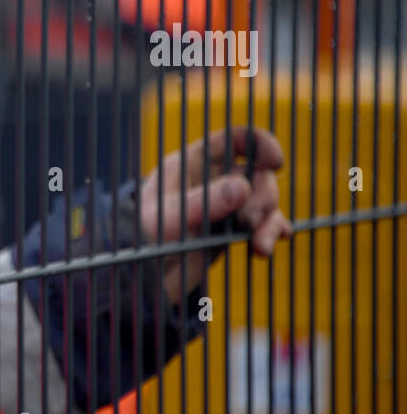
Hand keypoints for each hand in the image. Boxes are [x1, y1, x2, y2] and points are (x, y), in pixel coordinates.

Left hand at [139, 127, 294, 302]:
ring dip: (269, 221)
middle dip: (262, 197)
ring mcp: (225, 203)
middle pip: (257, 174)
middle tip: (247, 222)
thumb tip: (244, 187)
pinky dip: (270, 232)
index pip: (233, 139)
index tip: (275, 163)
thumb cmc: (142, 238)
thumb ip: (203, 203)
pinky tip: (271, 243)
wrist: (138, 274)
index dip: (260, 143)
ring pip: (264, 201)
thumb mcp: (167, 220)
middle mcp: (212, 179)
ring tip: (260, 247)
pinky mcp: (232, 227)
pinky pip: (263, 223)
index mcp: (192, 163)